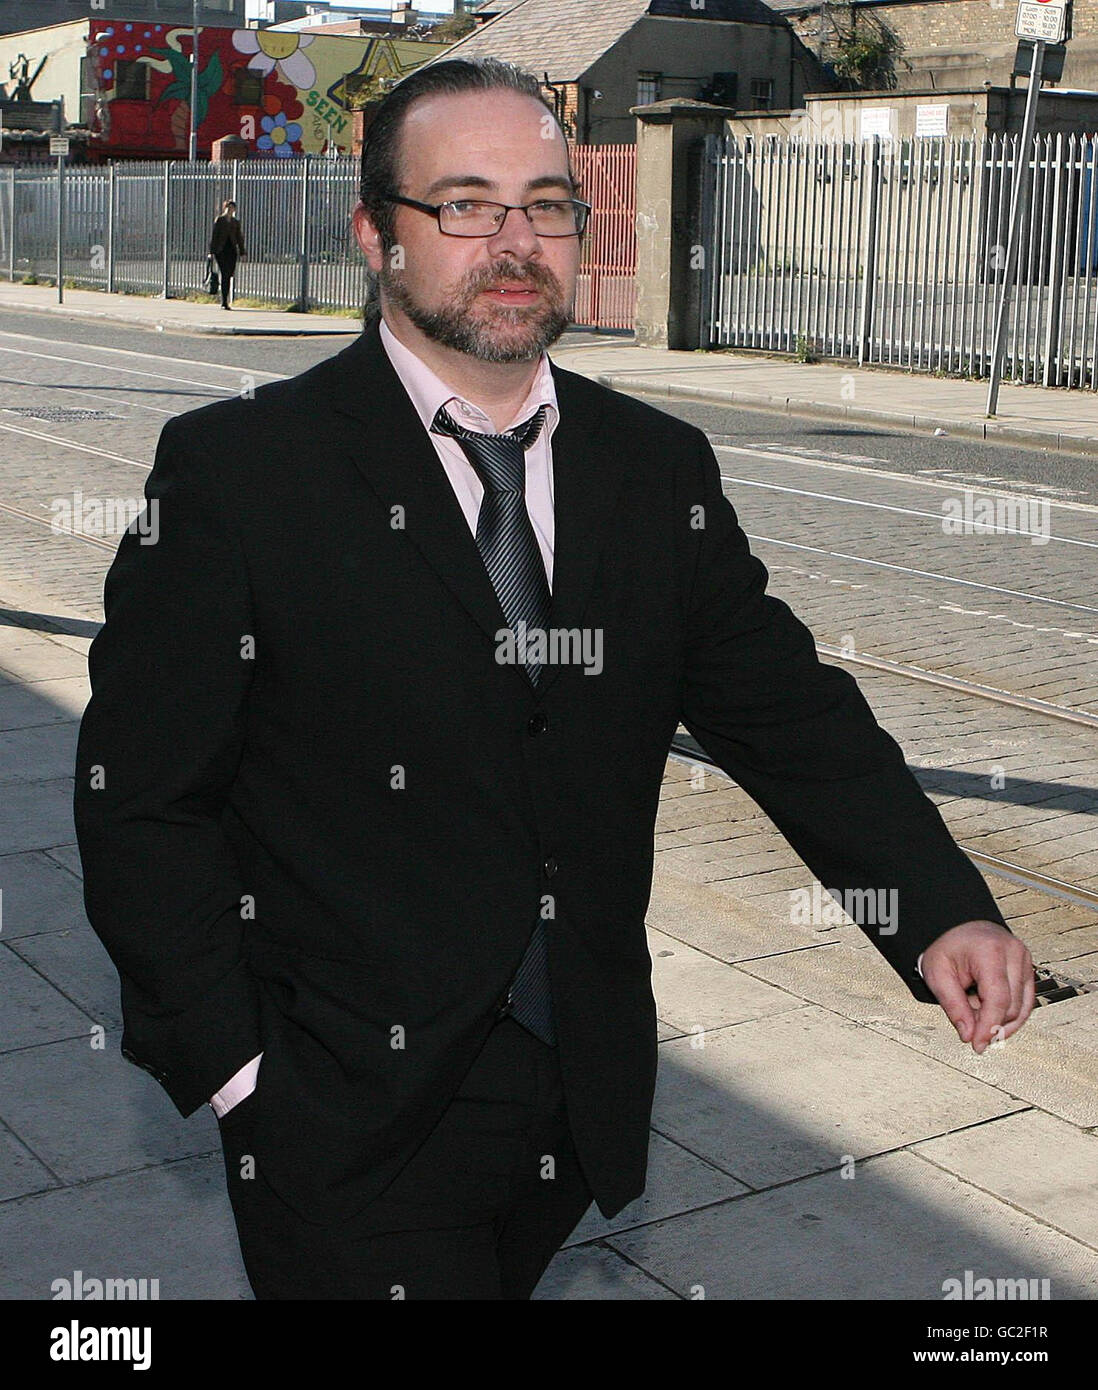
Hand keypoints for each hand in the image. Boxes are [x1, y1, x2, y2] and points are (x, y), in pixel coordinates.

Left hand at [920, 920, 1035, 1052]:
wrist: (960, 929)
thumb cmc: (948, 948)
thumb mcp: (938, 974)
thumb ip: (953, 1006)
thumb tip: (968, 1035)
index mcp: (990, 951)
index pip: (998, 999)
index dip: (988, 1026)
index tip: (978, 1044)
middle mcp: (1014, 953)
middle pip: (1010, 1006)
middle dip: (989, 1023)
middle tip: (967, 1023)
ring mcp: (1024, 961)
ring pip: (1021, 1008)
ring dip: (1000, 1020)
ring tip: (976, 1014)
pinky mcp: (1027, 971)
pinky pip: (1025, 1003)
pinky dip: (1010, 1016)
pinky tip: (993, 1020)